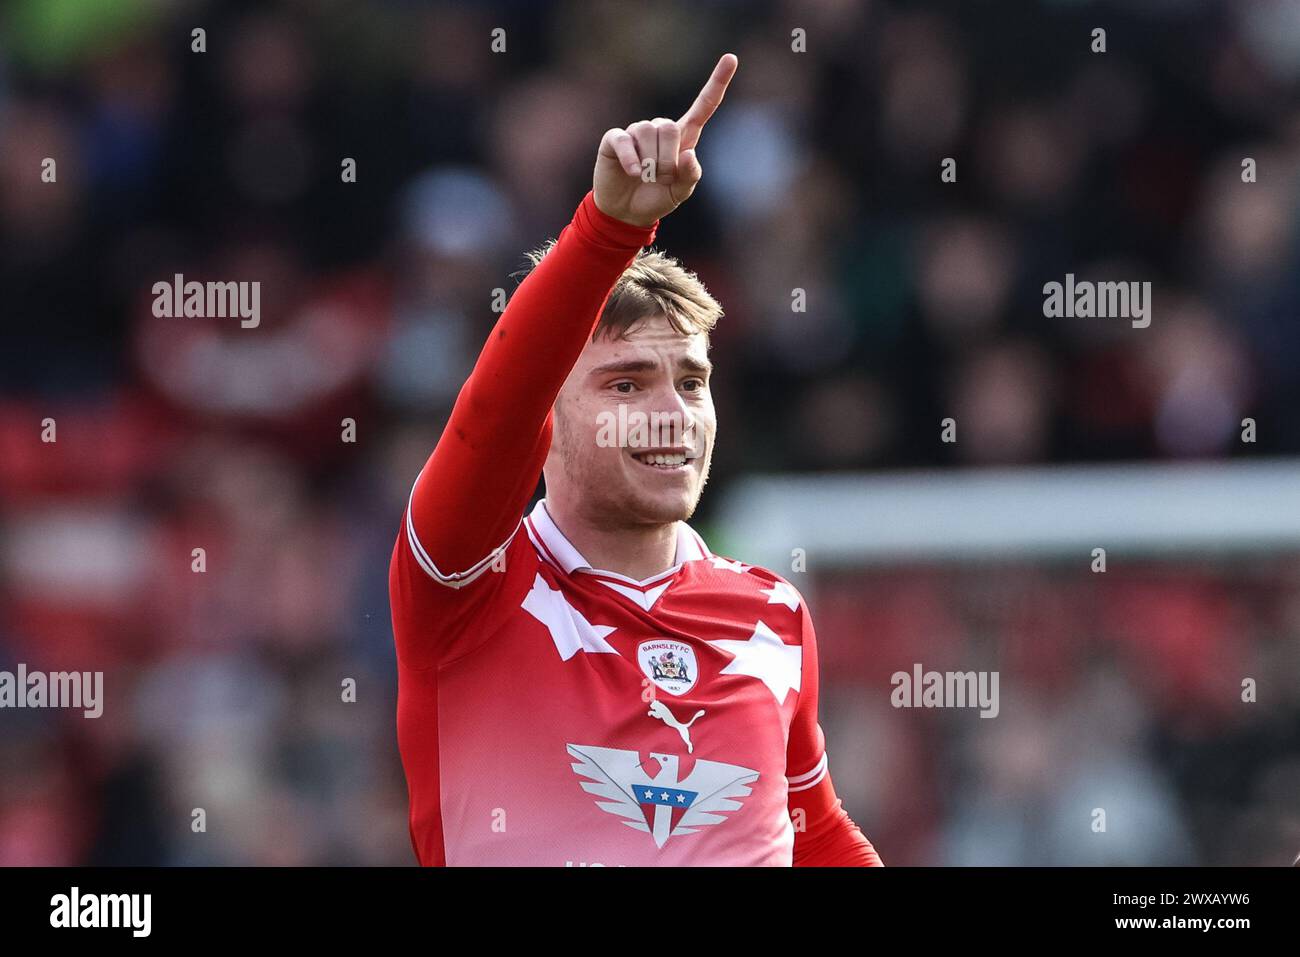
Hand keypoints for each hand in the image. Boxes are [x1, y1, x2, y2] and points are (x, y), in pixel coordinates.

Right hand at [592, 53, 737, 226]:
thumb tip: (688, 154)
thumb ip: (690, 175)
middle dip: (668, 160)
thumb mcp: (680, 192)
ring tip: (645, 177)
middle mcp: (660, 129)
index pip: (704, 106)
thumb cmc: (656, 198)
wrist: (626, 213)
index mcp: (683, 138)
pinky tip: (633, 173)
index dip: (717, 83)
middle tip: (661, 178)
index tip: (731, 59)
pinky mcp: (615, 140)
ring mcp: (636, 132)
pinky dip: (631, 159)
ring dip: (650, 163)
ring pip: (648, 132)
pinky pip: (625, 140)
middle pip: (670, 128)